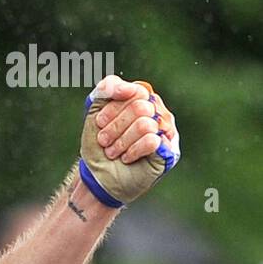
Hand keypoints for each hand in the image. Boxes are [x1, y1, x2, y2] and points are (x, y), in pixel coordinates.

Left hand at [78, 75, 179, 206]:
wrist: (98, 176)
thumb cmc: (98, 145)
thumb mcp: (94, 113)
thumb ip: (106, 90)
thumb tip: (127, 87)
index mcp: (141, 99)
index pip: (134, 90)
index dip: (112, 108)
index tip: (99, 123)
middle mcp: (157, 111)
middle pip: (140, 106)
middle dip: (115, 127)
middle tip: (105, 141)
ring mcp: (166, 130)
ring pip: (146, 124)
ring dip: (121, 142)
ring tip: (113, 151)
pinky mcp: (169, 150)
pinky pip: (152, 141)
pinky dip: (132, 151)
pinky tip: (127, 158)